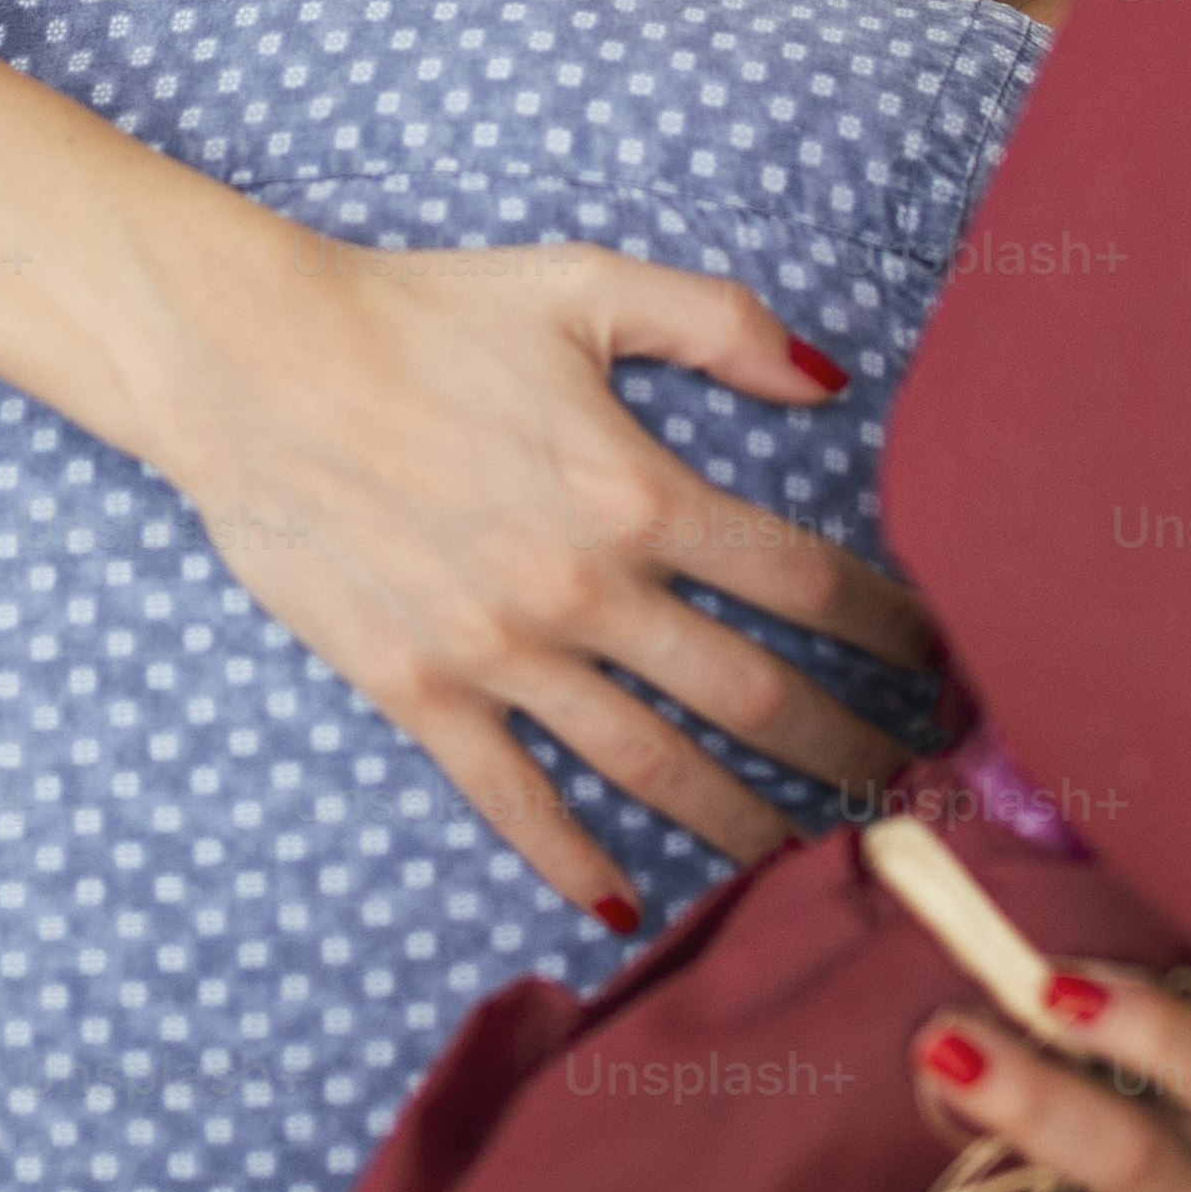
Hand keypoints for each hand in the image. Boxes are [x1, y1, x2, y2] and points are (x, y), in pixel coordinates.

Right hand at [137, 234, 933, 926]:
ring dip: (745, 824)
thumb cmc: (419, 312)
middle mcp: (584, 590)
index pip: (804, 581)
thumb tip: (833, 379)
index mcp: (637, 489)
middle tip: (913, 793)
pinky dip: (573, 862)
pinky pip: (514, 798)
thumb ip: (719, 323)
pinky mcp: (421, 692)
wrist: (250, 363)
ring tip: (816, 862)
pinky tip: (629, 908)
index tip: (941, 666)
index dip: (890, 630)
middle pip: (753, 696)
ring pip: (653, 768)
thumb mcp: (581, 284)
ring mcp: (501, 654)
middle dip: (848, 750)